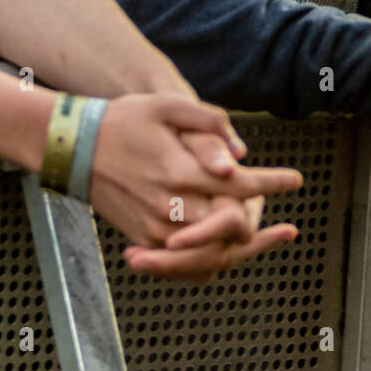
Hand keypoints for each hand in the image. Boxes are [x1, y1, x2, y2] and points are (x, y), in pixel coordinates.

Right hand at [89, 91, 301, 267]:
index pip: (241, 186)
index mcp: (181, 171)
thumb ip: (209, 124)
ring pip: (213, 254)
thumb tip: (239, 157)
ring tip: (271, 240)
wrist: (73, 149)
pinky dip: (213, 260)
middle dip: (262, 223)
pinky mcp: (144, 240)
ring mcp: (156, 229)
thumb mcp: (166, 105)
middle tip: (281, 219)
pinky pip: (186, 265)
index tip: (297, 180)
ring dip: (244, 248)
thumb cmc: (123, 120)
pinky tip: (231, 251)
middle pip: (233, 228)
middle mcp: (171, 206)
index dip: (273, 182)